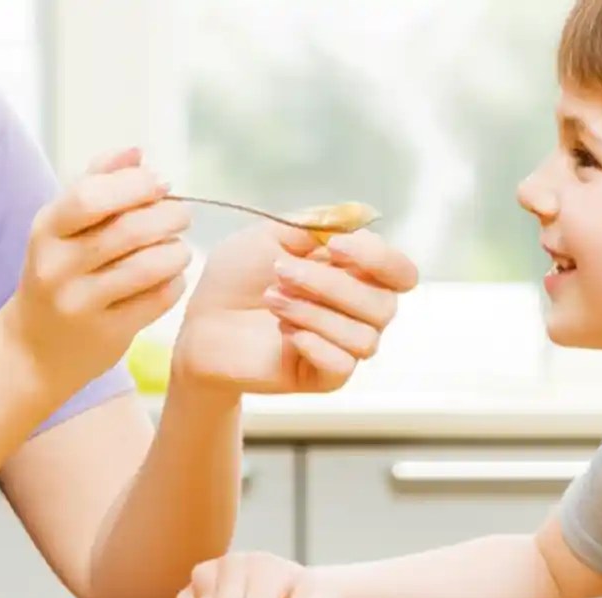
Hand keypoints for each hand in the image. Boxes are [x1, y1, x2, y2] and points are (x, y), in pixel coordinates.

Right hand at [0, 147, 192, 387]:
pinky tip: (171, 278)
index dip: (135, 185)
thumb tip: (137, 151)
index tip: (160, 184)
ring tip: (178, 248)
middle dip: (168, 216)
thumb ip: (96, 182)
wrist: (34, 349)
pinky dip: (175, 283)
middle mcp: (58, 268)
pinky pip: (158, 300)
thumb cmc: (58, 272)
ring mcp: (81, 304)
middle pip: (129, 231)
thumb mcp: (62, 226)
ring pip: (149, 267)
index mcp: (46, 231)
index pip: (91, 197)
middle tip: (181, 215)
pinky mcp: (108, 335)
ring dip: (176, 251)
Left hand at [173, 222, 417, 394]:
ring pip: (365, 338)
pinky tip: (285, 334)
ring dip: (314, 313)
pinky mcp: (323, 377)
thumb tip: (361, 216)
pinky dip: (315, 345)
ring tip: (272, 300)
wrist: (200, 324)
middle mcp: (358, 313)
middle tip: (280, 273)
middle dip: (330, 284)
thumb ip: (316, 224)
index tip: (334, 246)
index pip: (400, 272)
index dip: (378, 258)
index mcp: (355, 275)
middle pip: (384, 305)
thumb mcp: (270, 235)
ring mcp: (343, 347)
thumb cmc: (236, 279)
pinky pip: (342, 366)